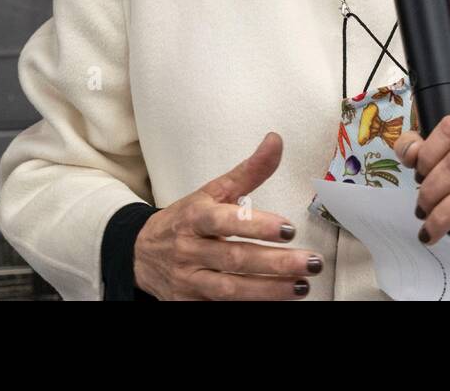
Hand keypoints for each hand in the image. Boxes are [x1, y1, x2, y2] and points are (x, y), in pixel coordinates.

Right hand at [133, 131, 323, 299]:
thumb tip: (276, 141)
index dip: (256, 226)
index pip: (224, 221)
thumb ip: (248, 171)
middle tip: (309, 262)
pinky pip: (220, 308)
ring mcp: (187, 281)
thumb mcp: (212, 192)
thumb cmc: (185, 220)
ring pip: (230, 290)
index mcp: (194, 218)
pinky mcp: (187, 304)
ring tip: (301, 287)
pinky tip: (276, 301)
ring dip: (269, 291)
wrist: (139, 253)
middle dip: (275, 263)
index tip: (288, 229)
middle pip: (234, 259)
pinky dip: (249, 306)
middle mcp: (189, 251)